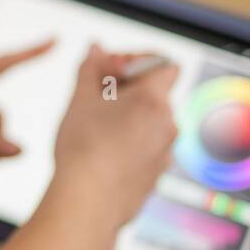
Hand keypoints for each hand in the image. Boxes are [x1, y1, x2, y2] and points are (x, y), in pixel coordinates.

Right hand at [53, 45, 179, 228]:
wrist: (87, 203)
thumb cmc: (83, 148)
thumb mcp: (80, 100)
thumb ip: (91, 68)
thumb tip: (96, 47)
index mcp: (154, 99)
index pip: (166, 64)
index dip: (141, 60)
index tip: (114, 70)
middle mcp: (169, 124)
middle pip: (156, 94)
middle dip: (129, 90)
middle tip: (95, 97)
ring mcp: (166, 153)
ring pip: (152, 124)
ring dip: (129, 119)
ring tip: (95, 129)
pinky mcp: (156, 177)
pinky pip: (147, 150)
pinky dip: (130, 145)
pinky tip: (102, 155)